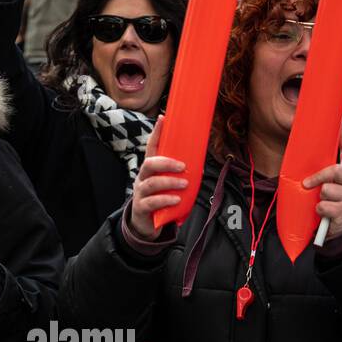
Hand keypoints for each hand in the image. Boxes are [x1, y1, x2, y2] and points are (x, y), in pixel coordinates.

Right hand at [128, 118, 187, 240]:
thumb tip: (201, 165)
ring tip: (184, 184)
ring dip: (169, 182)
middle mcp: (143, 177)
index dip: (157, 132)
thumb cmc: (161, 198)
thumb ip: (180, 174)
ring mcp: (140, 192)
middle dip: (166, 162)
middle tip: (182, 166)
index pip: (152, 146)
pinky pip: (152, 202)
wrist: (147, 223)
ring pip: (151, 183)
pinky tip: (176, 199)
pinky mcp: (141, 207)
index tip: (163, 118)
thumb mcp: (169, 183)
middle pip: (149, 163)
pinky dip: (165, 199)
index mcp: (151, 168)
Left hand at [303, 128, 341, 240]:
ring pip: (328, 190)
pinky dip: (320, 210)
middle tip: (307, 184)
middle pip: (338, 171)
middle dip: (320, 176)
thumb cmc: (333, 201)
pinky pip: (325, 206)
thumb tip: (307, 150)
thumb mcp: (331, 185)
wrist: (341, 227)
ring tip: (322, 202)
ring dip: (320, 197)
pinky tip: (324, 214)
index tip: (339, 128)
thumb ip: (325, 172)